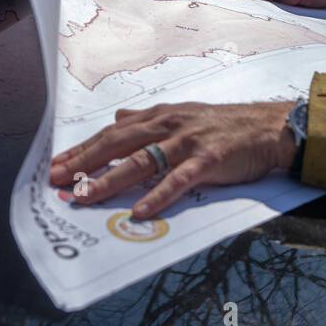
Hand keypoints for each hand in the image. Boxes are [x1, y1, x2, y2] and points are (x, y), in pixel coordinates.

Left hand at [50, 101, 295, 218]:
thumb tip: (118, 118)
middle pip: (119, 144)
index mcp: (161, 116)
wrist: (269, 127)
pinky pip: (178, 180)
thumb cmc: (226, 125)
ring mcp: (188, 142)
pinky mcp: (208, 159)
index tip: (56, 164)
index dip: (83, 149)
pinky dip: (158, 196)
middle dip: (85, 162)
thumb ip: (149, 119)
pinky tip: (140, 211)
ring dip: (111, 180)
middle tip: (57, 180)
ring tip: (86, 196)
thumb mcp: (184, 114)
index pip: (113, 133)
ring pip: (142, 161)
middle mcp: (169, 125)